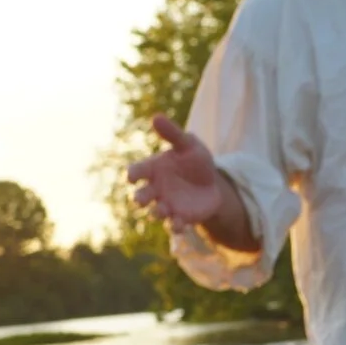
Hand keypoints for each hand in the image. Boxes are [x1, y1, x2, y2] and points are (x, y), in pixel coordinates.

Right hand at [126, 115, 227, 229]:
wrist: (214, 182)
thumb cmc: (195, 160)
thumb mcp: (189, 145)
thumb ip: (173, 134)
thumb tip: (156, 117)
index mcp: (153, 169)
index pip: (135, 171)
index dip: (131, 174)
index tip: (131, 176)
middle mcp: (155, 189)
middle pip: (140, 196)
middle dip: (139, 198)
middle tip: (141, 199)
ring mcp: (167, 205)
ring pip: (155, 213)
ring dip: (156, 213)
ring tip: (163, 210)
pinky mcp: (181, 217)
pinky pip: (174, 226)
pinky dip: (175, 227)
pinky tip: (180, 224)